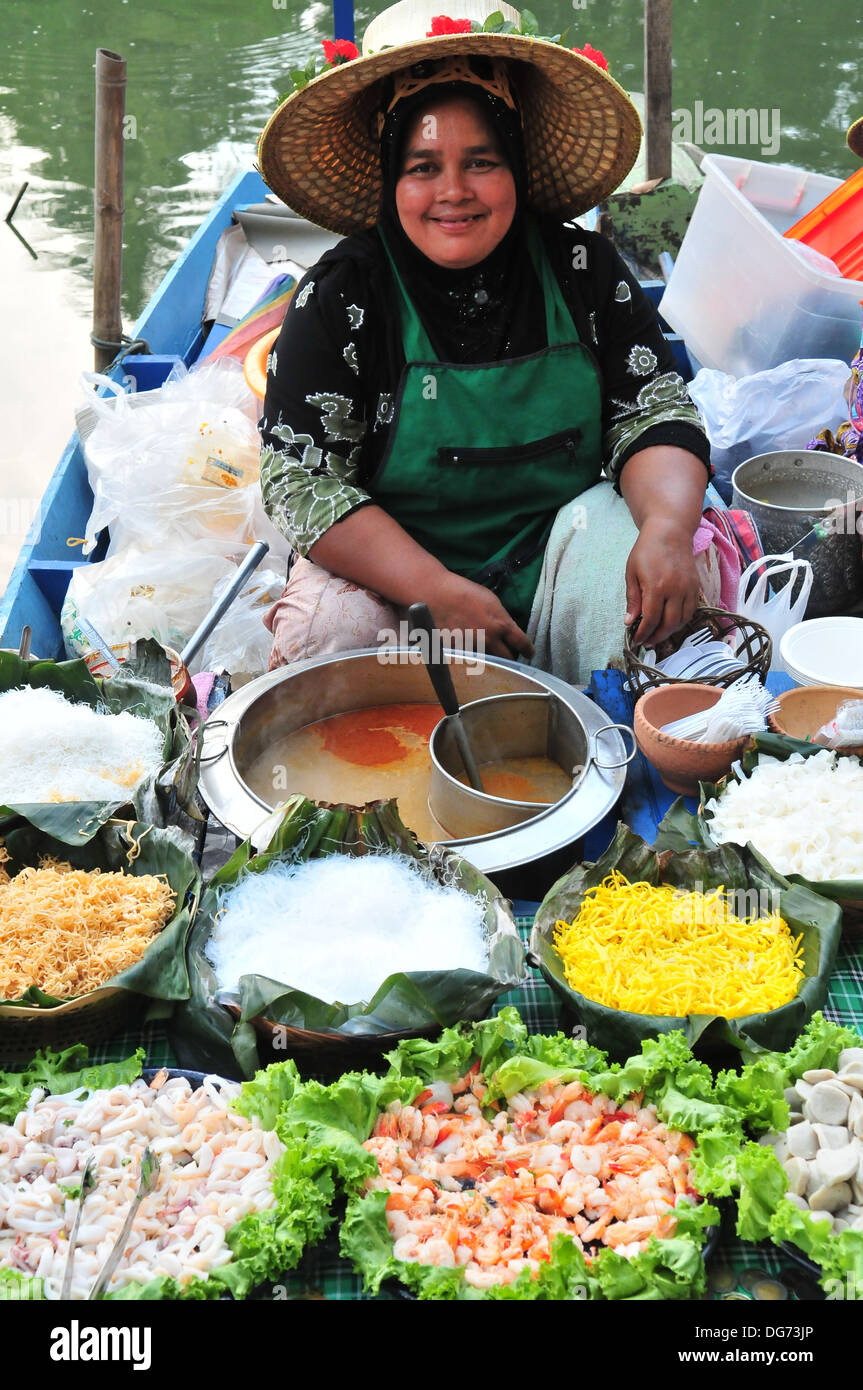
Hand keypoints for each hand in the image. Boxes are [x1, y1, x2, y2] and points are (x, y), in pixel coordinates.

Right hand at [426, 572, 534, 660]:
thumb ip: (501, 619)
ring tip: (482, 650)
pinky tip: (463, 647)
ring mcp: (472, 648)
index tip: (529, 654)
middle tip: (508, 657)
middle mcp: (489, 640)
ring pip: (488, 661)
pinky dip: (468, 656)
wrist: (436, 595)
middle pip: (507, 659)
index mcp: (501, 625)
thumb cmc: (464, 593)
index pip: (522, 643)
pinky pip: (468, 659)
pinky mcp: (456, 652)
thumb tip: (506, 630)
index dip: (528, 650)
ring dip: (488, 658)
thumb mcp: (491, 602)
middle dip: (510, 659)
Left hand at [624, 518, 699, 645]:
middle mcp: (675, 589)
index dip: (643, 633)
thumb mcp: (631, 572)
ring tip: (658, 634)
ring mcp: (688, 588)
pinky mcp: (696, 586)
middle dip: (657, 637)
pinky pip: (691, 610)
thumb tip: (629, 621)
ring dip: (670, 631)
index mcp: (656, 586)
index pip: (651, 619)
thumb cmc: (647, 549)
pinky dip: (682, 620)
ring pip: (683, 620)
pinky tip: (671, 621)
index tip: (637, 639)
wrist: (670, 531)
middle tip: (648, 642)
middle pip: (669, 624)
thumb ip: (632, 599)